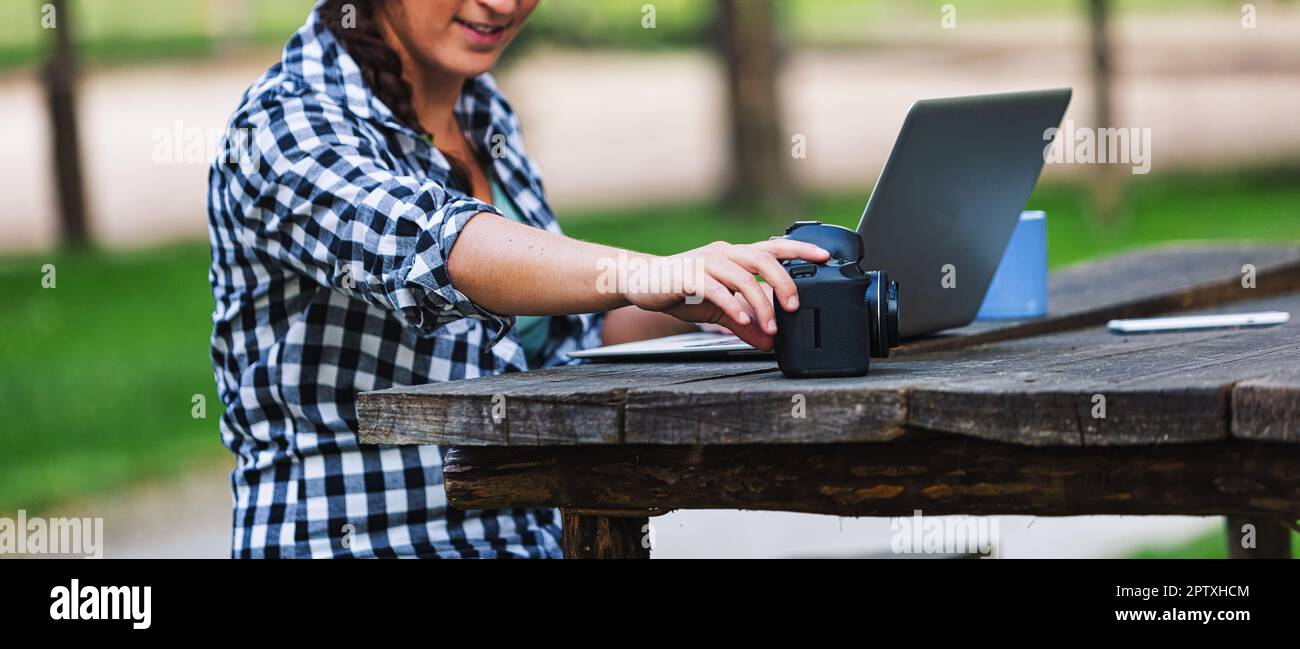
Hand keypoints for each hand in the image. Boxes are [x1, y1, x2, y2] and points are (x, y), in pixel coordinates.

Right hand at [624, 240, 828, 350]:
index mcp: (735, 256)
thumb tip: (768, 343)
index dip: (801, 250)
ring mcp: (707, 261)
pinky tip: (742, 320)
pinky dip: (733, 305)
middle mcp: (725, 253)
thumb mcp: (719, 309)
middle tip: (795, 307)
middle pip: (764, 259)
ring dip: (761, 303)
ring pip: (743, 276)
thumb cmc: (682, 290)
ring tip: (770, 326)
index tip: (826, 257)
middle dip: (785, 283)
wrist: (642, 283)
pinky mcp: (689, 275)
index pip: (774, 248)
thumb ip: (744, 323)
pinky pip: (717, 289)